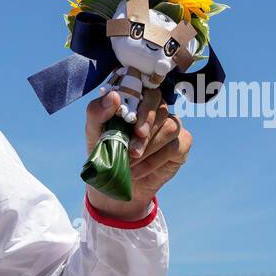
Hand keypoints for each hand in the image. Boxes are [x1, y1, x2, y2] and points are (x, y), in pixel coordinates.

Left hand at [84, 90, 191, 218]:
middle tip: (132, 149)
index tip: (132, 124)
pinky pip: (174, 147)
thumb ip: (97, 112)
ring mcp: (172, 126)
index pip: (149, 92)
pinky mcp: (181, 145)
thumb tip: (113, 96)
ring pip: (170, 128)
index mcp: (138, 101)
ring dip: (148, 148)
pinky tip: (137, 171)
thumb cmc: (104, 150)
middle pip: (161, 109)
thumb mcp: (94, 132)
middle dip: (146, 130)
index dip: (144, 106)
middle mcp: (158, 110)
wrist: (112, 182)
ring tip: (129, 162)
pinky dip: (153, 161)